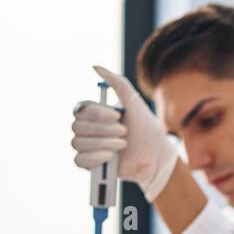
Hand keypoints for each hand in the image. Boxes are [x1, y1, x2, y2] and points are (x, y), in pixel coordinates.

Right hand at [72, 65, 177, 200]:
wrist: (156, 157)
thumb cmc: (146, 129)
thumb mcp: (134, 102)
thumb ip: (117, 83)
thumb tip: (95, 67)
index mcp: (95, 114)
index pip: (80, 110)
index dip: (96, 113)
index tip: (118, 116)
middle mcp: (89, 130)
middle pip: (77, 126)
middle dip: (103, 129)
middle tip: (124, 132)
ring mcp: (89, 148)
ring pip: (77, 143)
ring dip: (102, 143)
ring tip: (122, 144)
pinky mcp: (91, 165)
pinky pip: (78, 160)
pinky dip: (93, 157)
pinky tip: (110, 157)